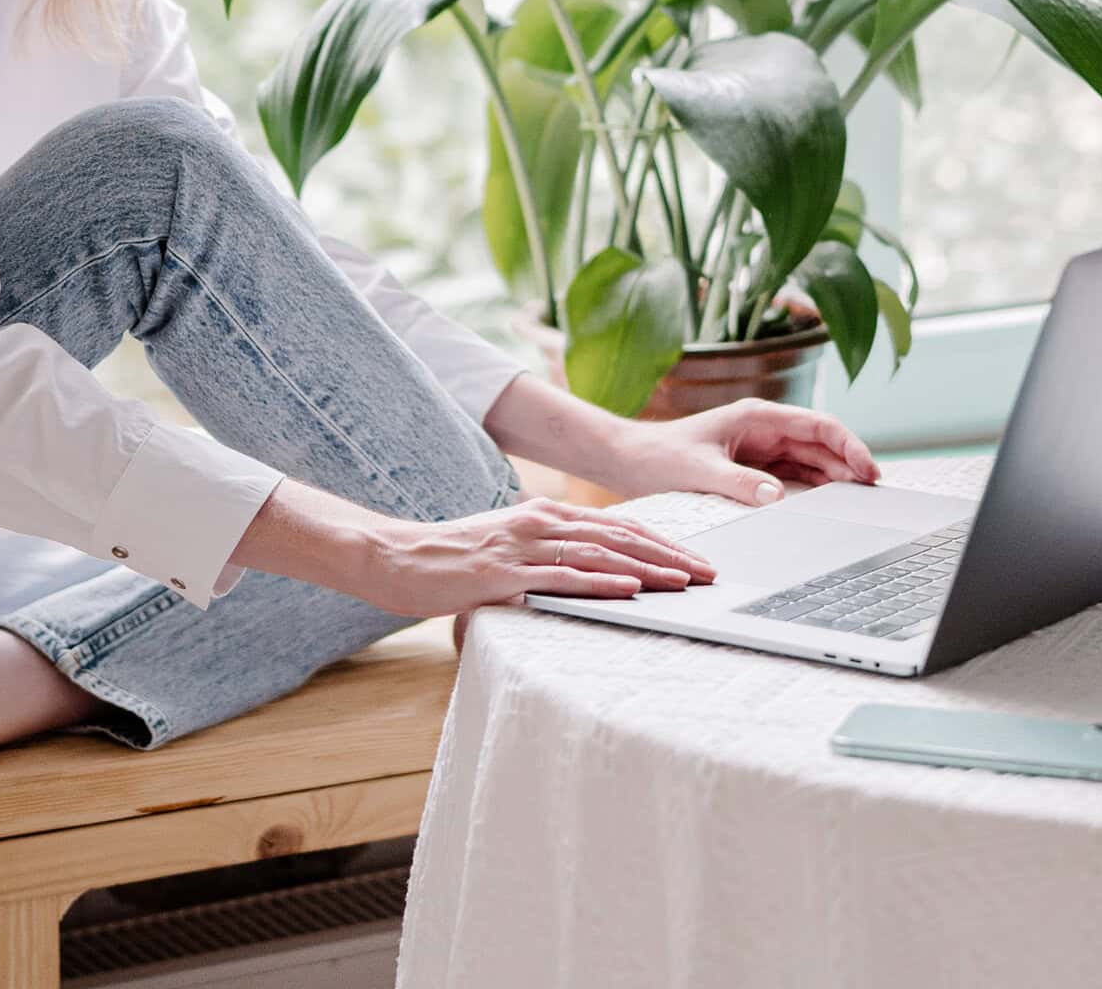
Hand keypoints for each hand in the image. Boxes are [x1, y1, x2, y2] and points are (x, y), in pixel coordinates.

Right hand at [355, 496, 718, 617]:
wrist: (393, 556)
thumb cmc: (450, 559)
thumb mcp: (507, 546)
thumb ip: (545, 552)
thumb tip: (586, 567)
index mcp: (544, 514)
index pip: (618, 526)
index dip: (662, 541)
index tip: (697, 559)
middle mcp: (539, 522)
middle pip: (619, 535)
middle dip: (669, 554)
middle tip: (708, 572)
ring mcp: (521, 546)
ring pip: (599, 553)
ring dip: (647, 568)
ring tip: (684, 582)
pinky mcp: (502, 573)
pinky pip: (559, 578)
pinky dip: (599, 582)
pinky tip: (629, 588)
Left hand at [612, 398, 881, 506]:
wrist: (629, 461)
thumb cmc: (659, 457)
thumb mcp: (698, 471)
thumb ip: (738, 483)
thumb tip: (777, 496)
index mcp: (757, 416)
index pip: (818, 426)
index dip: (849, 445)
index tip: (868, 470)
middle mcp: (765, 429)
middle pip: (821, 444)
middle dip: (850, 465)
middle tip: (874, 495)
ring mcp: (761, 449)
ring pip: (812, 462)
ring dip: (836, 478)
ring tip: (861, 502)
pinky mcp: (754, 469)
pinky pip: (794, 478)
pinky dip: (815, 489)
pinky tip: (830, 506)